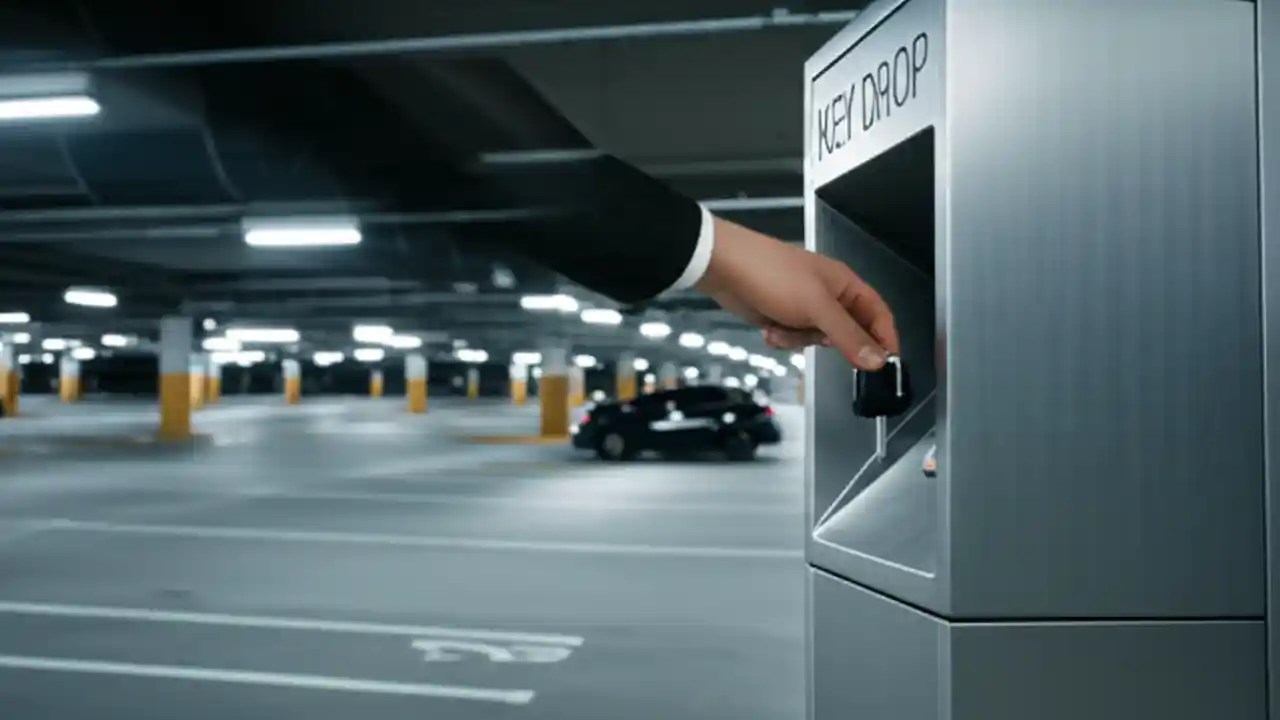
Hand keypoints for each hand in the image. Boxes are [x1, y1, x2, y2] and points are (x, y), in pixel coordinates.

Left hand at [695, 217, 899, 370]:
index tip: (887, 366)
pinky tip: (768, 328)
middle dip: (829, 341)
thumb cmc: (776, 278)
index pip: (878, 315)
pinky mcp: (783, 317)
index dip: (885, 339)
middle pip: (847, 333)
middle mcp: (829, 297)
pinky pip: (794, 339)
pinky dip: (782, 337)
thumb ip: (848, 336)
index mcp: (845, 286)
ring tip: (780, 326)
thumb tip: (879, 361)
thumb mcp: (816, 307)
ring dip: (798, 339)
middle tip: (814, 338)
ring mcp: (805, 308)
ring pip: (817, 340)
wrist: (726, 268)